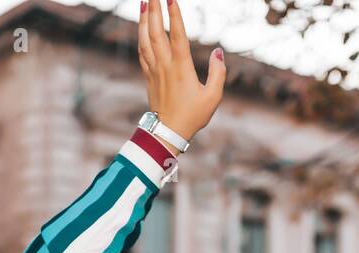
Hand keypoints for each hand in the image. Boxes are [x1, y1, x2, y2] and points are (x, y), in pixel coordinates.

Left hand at [138, 1, 225, 143]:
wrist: (168, 132)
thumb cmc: (193, 116)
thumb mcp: (213, 97)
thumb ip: (218, 73)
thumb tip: (218, 53)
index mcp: (181, 68)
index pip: (176, 35)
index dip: (174, 15)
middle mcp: (165, 65)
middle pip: (156, 32)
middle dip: (155, 10)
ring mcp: (154, 70)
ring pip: (145, 39)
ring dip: (144, 19)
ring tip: (144, 2)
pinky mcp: (148, 76)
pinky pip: (142, 51)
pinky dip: (140, 36)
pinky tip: (141, 27)